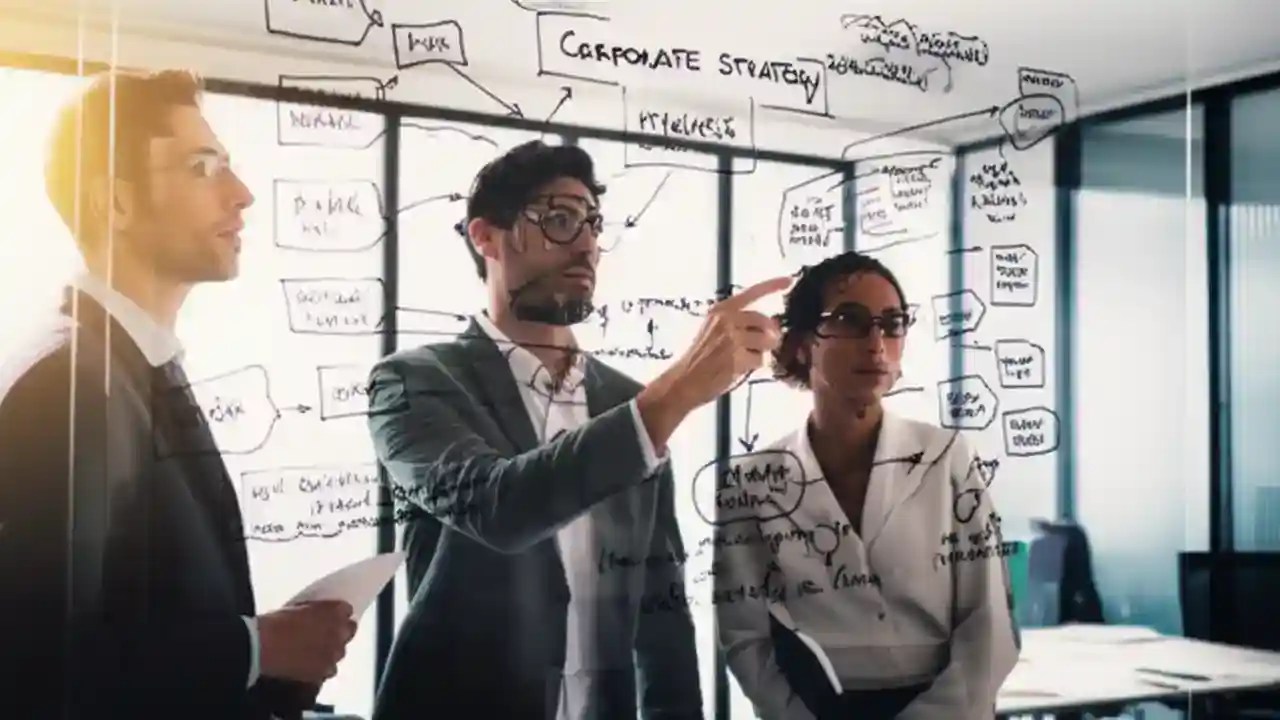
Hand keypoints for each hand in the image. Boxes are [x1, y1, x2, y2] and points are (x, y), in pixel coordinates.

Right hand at [257, 600, 357, 685]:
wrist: (263, 646)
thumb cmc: (275, 623)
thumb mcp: (298, 609)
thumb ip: (315, 612)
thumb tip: (315, 616)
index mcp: (334, 611)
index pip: (346, 610)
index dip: (336, 614)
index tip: (328, 617)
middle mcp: (340, 631)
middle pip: (349, 629)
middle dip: (339, 631)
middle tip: (324, 634)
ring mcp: (334, 653)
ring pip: (340, 651)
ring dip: (331, 650)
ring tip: (314, 652)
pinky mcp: (325, 671)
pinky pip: (330, 669)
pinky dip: (322, 667)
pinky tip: (309, 666)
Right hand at [637, 276, 789, 447]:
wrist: (684, 380)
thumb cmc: (700, 358)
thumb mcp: (714, 331)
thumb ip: (740, 324)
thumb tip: (773, 327)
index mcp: (721, 310)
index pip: (750, 293)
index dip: (772, 285)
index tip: (788, 280)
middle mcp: (726, 319)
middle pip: (766, 322)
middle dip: (770, 336)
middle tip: (760, 347)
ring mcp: (732, 338)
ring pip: (767, 341)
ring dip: (761, 352)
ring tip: (743, 359)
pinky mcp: (737, 357)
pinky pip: (761, 360)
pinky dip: (753, 366)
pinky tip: (737, 369)